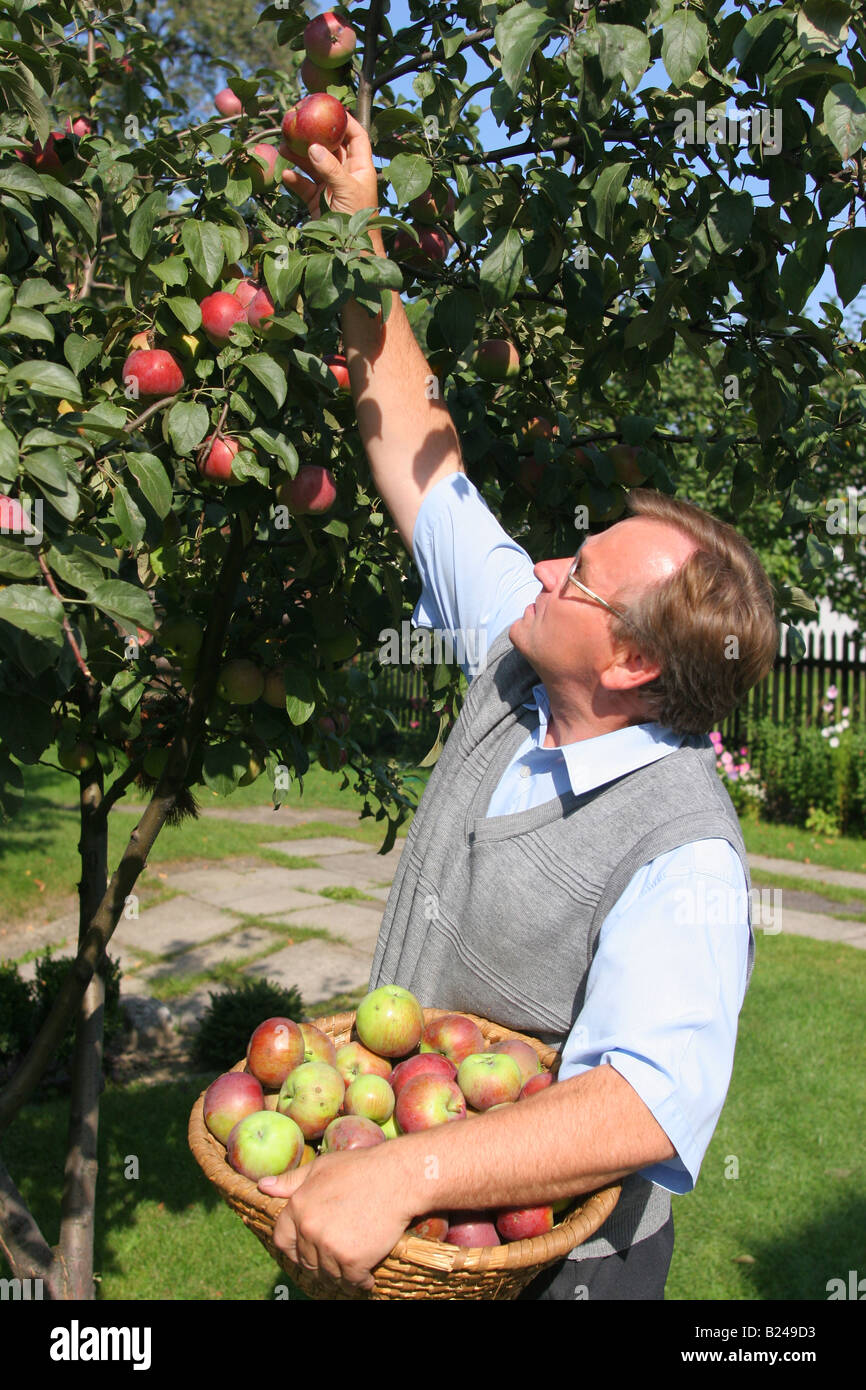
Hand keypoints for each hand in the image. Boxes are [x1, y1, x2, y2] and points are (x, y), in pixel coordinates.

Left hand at [258, 1148, 413, 1294]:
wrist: (397, 1178)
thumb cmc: (360, 1168)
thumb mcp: (321, 1168)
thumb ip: (291, 1181)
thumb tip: (262, 1186)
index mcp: (298, 1207)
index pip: (282, 1240)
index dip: (293, 1247)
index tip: (306, 1250)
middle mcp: (309, 1229)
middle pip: (307, 1260)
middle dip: (319, 1261)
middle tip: (336, 1256)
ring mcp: (329, 1247)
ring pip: (328, 1274)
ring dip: (340, 1274)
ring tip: (352, 1266)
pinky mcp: (352, 1261)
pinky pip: (351, 1282)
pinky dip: (359, 1283)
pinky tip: (367, 1276)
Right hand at [280, 112, 379, 222]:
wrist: (351, 252)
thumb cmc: (357, 220)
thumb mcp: (346, 191)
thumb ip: (331, 168)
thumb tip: (314, 147)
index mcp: (360, 168)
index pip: (356, 136)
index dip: (345, 121)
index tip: (330, 108)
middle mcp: (345, 174)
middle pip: (329, 147)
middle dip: (314, 135)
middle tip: (297, 122)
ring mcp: (330, 187)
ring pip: (313, 164)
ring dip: (298, 155)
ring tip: (283, 146)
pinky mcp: (317, 201)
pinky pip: (304, 185)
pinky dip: (294, 179)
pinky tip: (285, 173)